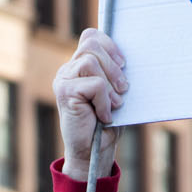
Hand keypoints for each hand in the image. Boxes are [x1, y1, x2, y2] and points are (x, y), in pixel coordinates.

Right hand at [54, 29, 126, 182]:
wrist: (92, 154)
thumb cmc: (106, 125)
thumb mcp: (114, 94)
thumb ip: (114, 74)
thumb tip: (128, 58)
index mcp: (78, 67)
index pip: (90, 37)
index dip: (109, 45)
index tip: (124, 64)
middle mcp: (67, 70)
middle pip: (91, 45)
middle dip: (113, 66)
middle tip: (123, 89)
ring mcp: (63, 80)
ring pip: (91, 61)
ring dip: (109, 85)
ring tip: (113, 105)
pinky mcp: (64, 92)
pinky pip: (94, 84)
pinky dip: (104, 101)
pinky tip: (104, 116)